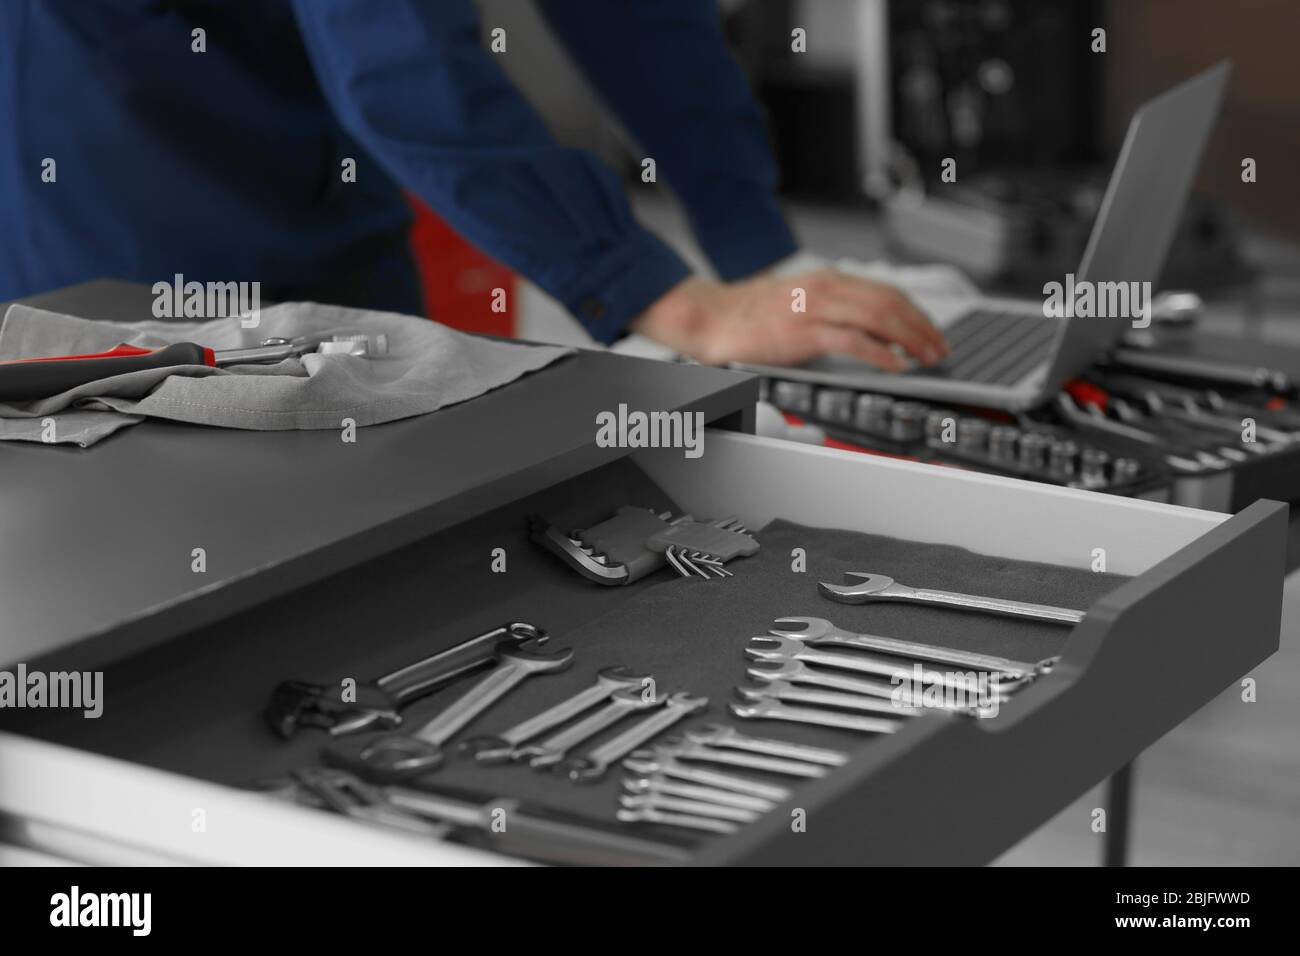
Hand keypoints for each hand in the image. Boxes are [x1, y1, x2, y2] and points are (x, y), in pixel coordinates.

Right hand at [630, 269, 946, 368]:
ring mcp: (815, 308)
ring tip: (927, 358)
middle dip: (922, 326)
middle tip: (940, 348)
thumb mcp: (799, 301)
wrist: (712, 318)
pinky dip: (881, 354)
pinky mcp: (804, 332)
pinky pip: (853, 341)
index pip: (885, 290)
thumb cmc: (750, 315)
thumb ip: (832, 309)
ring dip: (910, 340)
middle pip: (890, 302)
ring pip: (879, 318)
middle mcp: (826, 287)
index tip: (932, 331)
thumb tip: (868, 331)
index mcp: (827, 279)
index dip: (916, 311)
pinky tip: (896, 366)